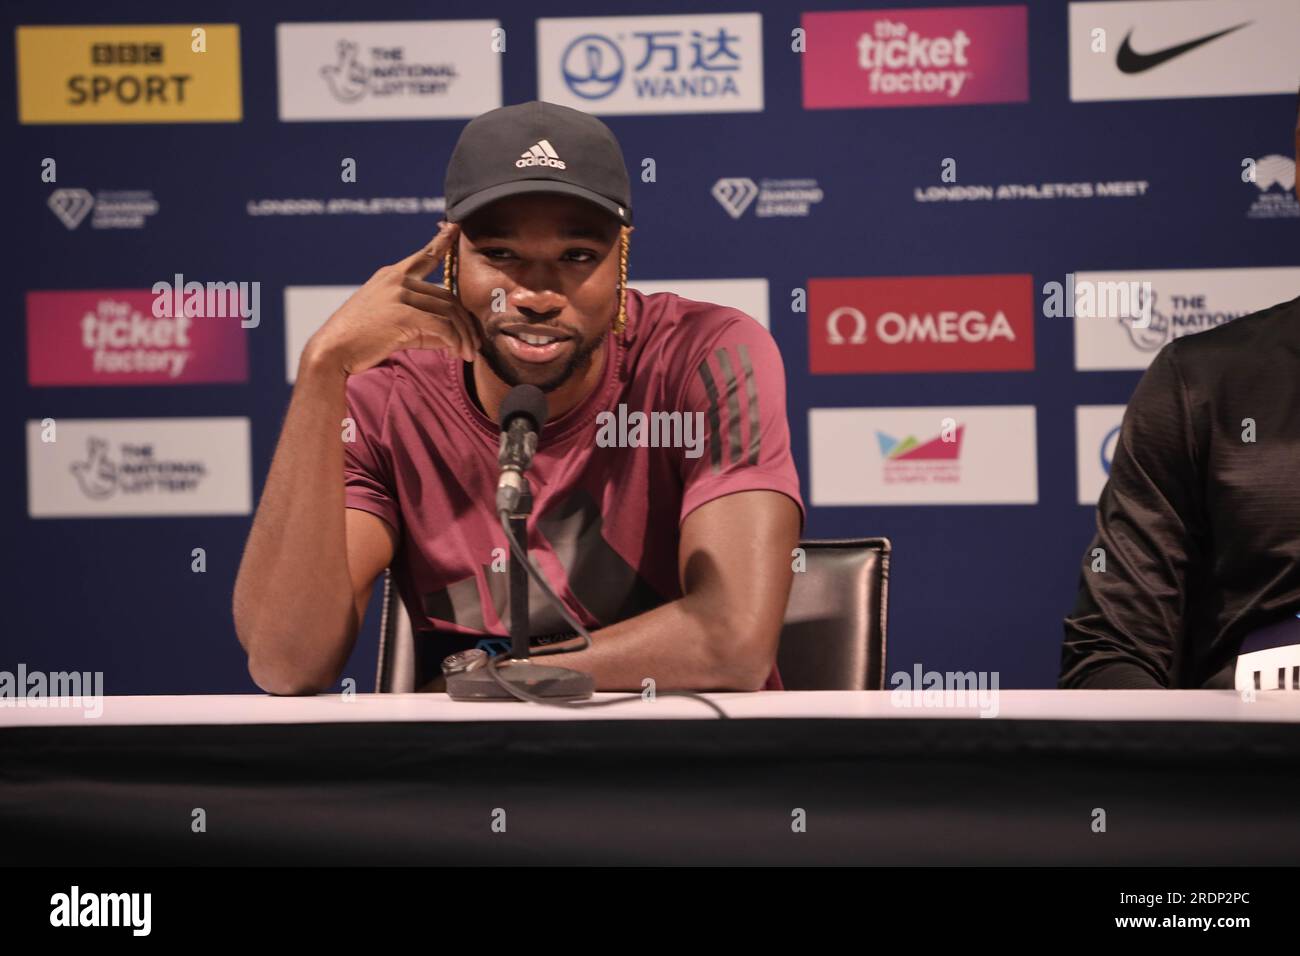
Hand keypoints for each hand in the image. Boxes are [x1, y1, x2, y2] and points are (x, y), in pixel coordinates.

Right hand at [302, 221, 481, 376]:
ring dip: (463, 336)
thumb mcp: (392, 324)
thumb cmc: (360, 340)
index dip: (442, 241)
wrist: (333, 350)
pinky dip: (454, 341)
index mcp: (391, 276)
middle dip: (465, 322)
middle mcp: (397, 280)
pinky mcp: (402, 315)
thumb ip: (422, 323)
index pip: (424, 256)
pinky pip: (442, 327)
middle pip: (448, 296)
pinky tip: (457, 353)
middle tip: (475, 343)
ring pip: (448, 312)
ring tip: (468, 353)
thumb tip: (454, 336)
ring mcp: (399, 294)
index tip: (455, 227)